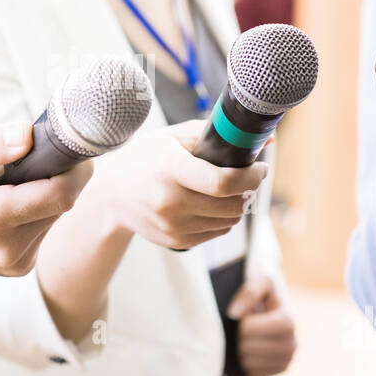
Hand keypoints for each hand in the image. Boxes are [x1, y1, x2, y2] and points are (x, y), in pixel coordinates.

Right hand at [0, 121, 93, 275]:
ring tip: (9, 178)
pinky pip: (45, 226)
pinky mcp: (21, 265)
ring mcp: (16, 262)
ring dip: (46, 189)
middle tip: (30, 152)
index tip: (69, 142)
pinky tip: (9, 198)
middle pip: (62, 202)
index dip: (74, 167)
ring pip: (56, 214)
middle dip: (57, 173)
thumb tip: (29, 134)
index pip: (59, 195)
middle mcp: (8, 248)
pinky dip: (37, 206)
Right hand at [89, 120, 266, 249]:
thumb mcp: (173, 137)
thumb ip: (216, 134)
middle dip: (249, 191)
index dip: (251, 177)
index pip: (223, 182)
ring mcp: (173, 225)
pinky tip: (211, 204)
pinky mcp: (176, 241)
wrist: (111, 195)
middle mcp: (170, 201)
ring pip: (229, 221)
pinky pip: (217, 232)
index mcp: (171, 169)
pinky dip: (222, 218)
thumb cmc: (146, 159)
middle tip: (248, 177)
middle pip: (231, 205)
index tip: (260, 168)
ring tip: (228, 190)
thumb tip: (264, 139)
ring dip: (237, 205)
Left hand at [228, 272, 296, 375]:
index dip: (242, 323)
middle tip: (246, 329)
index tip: (246, 317)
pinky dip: (247, 364)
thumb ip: (248, 292)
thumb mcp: (260, 280)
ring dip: (242, 351)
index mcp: (288, 321)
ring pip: (248, 364)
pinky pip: (252, 375)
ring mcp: (287, 360)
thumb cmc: (265, 292)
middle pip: (247, 349)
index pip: (249, 330)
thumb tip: (234, 313)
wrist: (273, 306)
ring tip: (250, 338)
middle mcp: (292, 344)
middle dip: (240, 337)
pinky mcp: (279, 371)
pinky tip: (253, 351)